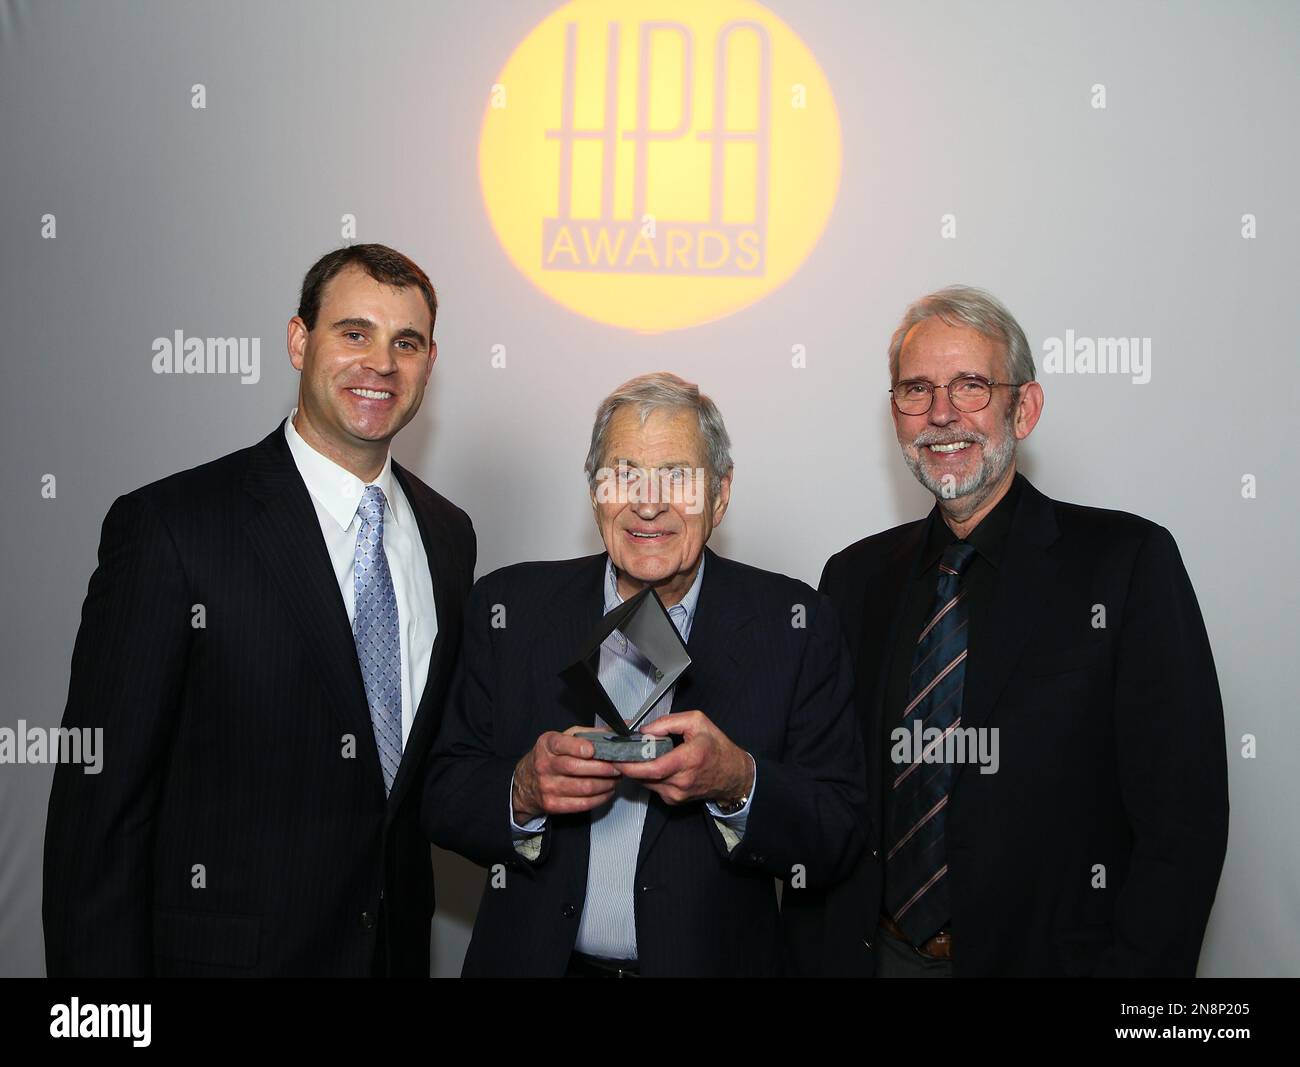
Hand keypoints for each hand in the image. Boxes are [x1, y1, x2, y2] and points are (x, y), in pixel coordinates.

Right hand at [512, 725, 619, 821]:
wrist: (528, 780)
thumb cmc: (552, 756)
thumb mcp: (566, 738)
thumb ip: (593, 733)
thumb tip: (622, 728)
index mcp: (547, 745)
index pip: (561, 745)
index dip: (578, 747)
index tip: (593, 750)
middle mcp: (544, 765)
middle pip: (576, 768)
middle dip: (603, 768)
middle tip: (617, 767)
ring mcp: (547, 786)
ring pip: (584, 787)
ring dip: (606, 784)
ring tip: (614, 779)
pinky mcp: (553, 804)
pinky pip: (582, 804)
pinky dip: (600, 798)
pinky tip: (606, 791)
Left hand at [618, 711, 753, 806]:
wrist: (733, 775)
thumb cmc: (716, 746)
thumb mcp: (697, 722)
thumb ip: (669, 722)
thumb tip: (644, 730)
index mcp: (689, 759)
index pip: (655, 768)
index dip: (632, 765)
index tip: (617, 758)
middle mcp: (683, 780)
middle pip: (646, 776)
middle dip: (628, 766)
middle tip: (616, 755)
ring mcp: (678, 794)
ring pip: (647, 783)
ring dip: (637, 771)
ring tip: (635, 756)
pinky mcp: (675, 800)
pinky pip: (654, 787)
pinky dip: (648, 777)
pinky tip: (653, 766)